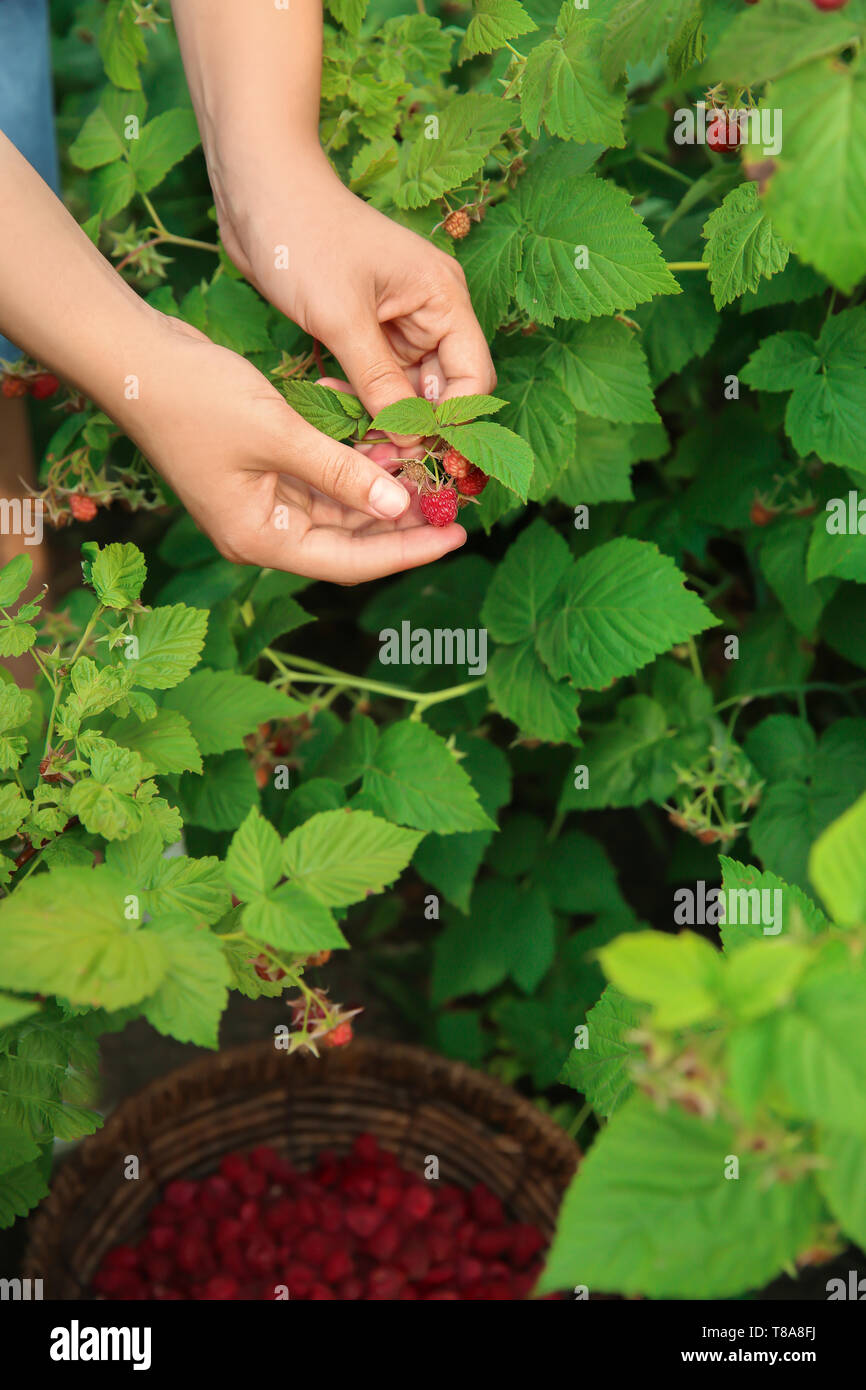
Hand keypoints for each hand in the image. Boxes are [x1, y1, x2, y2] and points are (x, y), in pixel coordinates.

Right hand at [114, 315, 466, 582]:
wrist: (134, 359)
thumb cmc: (196, 397)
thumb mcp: (280, 432)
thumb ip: (342, 471)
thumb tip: (400, 503)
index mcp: (261, 538)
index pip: (351, 562)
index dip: (407, 550)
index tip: (457, 537)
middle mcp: (263, 530)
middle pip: (349, 538)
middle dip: (401, 516)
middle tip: (453, 498)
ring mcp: (261, 501)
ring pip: (339, 505)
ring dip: (379, 482)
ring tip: (426, 462)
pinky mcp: (261, 470)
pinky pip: (320, 474)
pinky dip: (351, 458)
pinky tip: (382, 436)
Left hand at [215, 152, 495, 424]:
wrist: (257, 191)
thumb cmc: (303, 236)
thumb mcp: (342, 318)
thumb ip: (379, 382)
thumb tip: (409, 438)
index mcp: (443, 297)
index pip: (474, 377)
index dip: (455, 420)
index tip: (419, 453)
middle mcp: (431, 310)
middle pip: (443, 389)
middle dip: (415, 424)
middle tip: (377, 451)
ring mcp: (398, 320)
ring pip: (407, 389)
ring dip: (382, 413)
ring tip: (346, 427)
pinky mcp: (367, 328)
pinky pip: (377, 378)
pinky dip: (360, 396)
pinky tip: (330, 399)